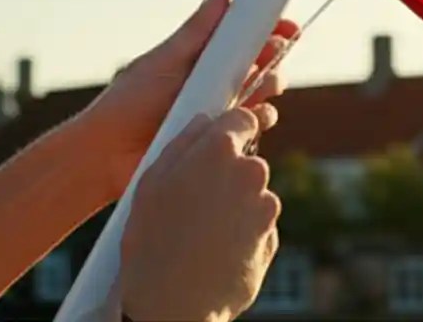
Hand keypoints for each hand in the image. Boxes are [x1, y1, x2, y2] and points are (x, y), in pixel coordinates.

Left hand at [79, 0, 298, 198]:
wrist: (106, 155)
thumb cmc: (128, 102)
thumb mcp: (166, 59)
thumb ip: (198, 28)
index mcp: (202, 59)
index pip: (244, 39)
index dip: (269, 31)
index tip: (286, 27)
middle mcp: (213, 84)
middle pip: (259, 66)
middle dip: (273, 58)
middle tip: (272, 55)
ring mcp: (217, 113)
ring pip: (260, 96)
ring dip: (267, 88)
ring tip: (259, 88)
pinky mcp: (218, 141)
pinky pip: (251, 128)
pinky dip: (258, 120)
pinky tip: (253, 116)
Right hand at [119, 108, 280, 321]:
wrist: (174, 307)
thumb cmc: (152, 244)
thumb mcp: (150, 185)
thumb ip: (181, 143)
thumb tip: (204, 121)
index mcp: (219, 151)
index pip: (243, 119)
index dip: (231, 129)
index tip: (221, 142)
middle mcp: (251, 173)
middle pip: (246, 162)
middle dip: (227, 175)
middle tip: (195, 202)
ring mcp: (265, 207)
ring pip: (252, 196)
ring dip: (234, 207)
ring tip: (200, 234)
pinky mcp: (272, 238)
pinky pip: (256, 226)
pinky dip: (241, 234)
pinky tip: (214, 251)